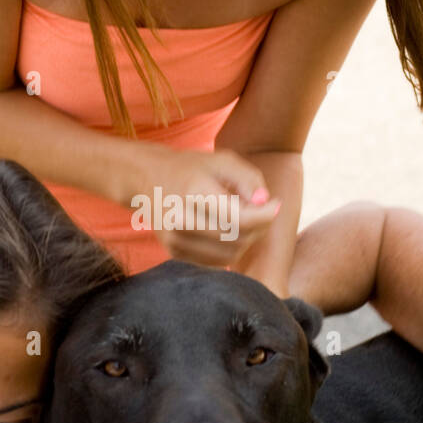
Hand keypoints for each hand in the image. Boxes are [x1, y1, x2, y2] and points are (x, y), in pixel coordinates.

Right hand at [130, 144, 280, 268]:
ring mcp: (175, 239)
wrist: (147, 178)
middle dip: (259, 227)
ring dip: (247, 240)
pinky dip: (231, 248)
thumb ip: (248, 178)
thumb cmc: (192, 168)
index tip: (275, 204)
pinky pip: (216, 262)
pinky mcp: (174, 252)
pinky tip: (229, 229)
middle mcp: (180, 219)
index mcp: (193, 191)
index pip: (239, 218)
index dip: (265, 216)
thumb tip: (266, 203)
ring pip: (230, 255)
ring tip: (245, 219)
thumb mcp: (222, 161)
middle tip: (262, 210)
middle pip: (238, 238)